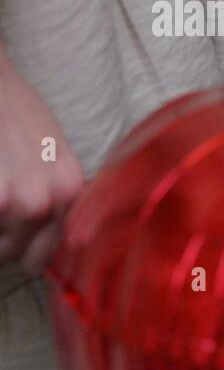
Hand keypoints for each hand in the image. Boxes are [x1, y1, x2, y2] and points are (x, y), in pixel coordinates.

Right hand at [0, 51, 83, 274]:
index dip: (27, 254)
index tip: (17, 246)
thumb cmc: (17, 114)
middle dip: (1, 239)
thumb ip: (57, 198)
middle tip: (0, 205)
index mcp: (71, 194)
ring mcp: (12, 204)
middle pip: (14, 255)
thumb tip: (55, 238)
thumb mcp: (55, 157)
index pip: (48, 255)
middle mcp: (47, 203)